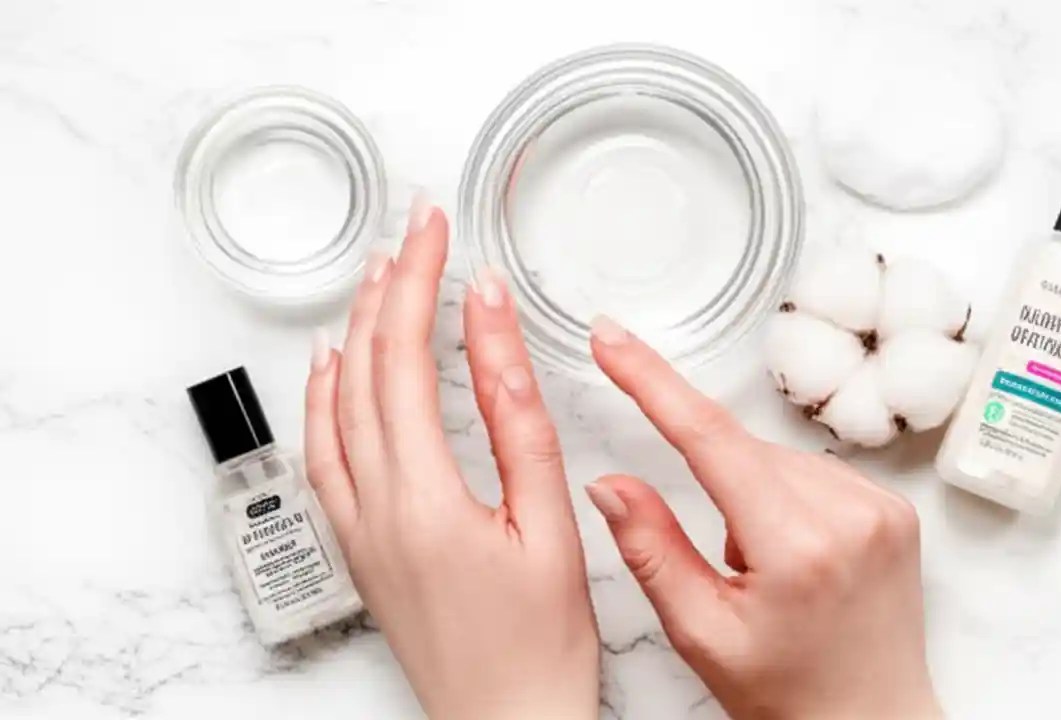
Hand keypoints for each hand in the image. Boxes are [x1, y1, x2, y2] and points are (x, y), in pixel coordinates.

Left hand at [304, 202, 598, 719]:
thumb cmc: (538, 646)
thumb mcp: (548, 525)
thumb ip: (517, 416)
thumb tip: (491, 322)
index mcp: (422, 497)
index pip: (404, 357)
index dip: (418, 280)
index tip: (434, 223)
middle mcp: (372, 507)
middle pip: (362, 370)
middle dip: (387, 287)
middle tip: (413, 229)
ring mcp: (355, 528)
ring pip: (333, 405)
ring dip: (353, 332)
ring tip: (377, 275)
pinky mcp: (358, 547)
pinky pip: (322, 453)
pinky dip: (324, 396)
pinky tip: (334, 369)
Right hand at [584, 317, 941, 719]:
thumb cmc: (787, 695)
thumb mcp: (701, 632)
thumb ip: (650, 548)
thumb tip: (609, 481)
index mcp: (797, 548)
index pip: (709, 438)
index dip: (652, 382)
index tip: (612, 339)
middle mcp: (851, 515)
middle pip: (743, 450)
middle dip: (715, 486)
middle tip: (729, 566)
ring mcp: (882, 507)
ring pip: (777, 459)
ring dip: (752, 494)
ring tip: (769, 573)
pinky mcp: (897, 508)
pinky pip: (815, 472)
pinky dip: (787, 498)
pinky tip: (797, 556)